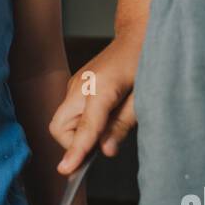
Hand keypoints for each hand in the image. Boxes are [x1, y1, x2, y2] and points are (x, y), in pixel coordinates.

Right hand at [48, 29, 145, 174]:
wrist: (138, 34)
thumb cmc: (144, 62)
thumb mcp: (143, 98)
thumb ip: (121, 126)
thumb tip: (105, 151)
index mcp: (100, 88)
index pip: (84, 127)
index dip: (76, 151)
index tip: (66, 170)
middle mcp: (80, 85)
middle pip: (59, 127)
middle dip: (74, 143)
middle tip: (102, 143)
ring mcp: (75, 84)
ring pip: (63, 122)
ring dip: (79, 133)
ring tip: (110, 124)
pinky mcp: (76, 86)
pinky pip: (71, 113)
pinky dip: (82, 123)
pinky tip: (105, 115)